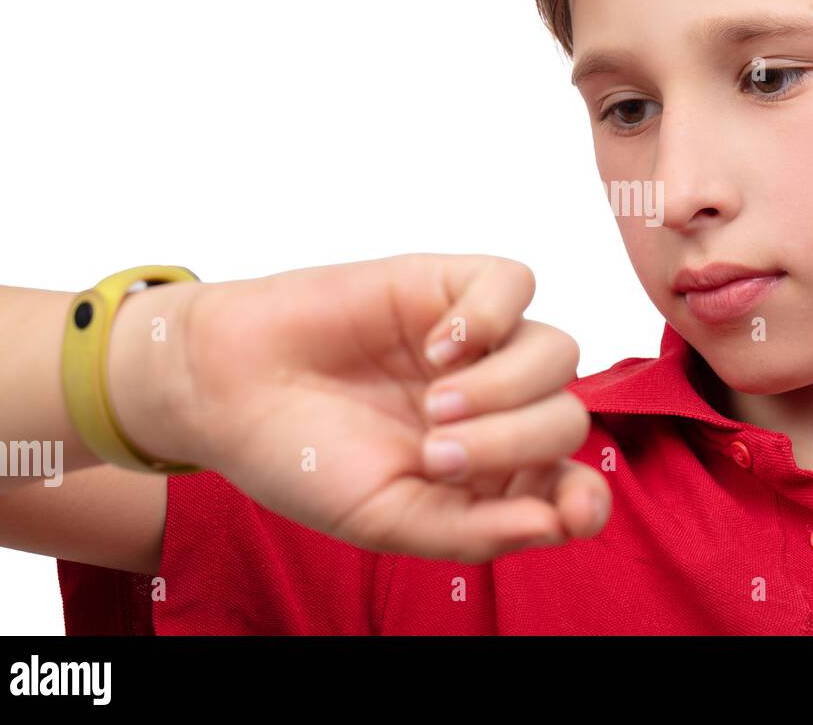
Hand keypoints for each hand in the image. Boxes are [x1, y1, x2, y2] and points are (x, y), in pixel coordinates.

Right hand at [124, 254, 609, 563]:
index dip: (587, 499)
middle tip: (432, 452)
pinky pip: (516, 283)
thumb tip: (559, 524)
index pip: (573, 484)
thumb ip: (475, 529)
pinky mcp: (451, 286)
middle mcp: (497, 408)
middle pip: (566, 419)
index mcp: (490, 473)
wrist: (224, 391)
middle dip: (513, 442)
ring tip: (433, 403)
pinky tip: (436, 345)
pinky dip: (488, 317)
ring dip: (504, 387)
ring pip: (557, 352)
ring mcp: (481, 346)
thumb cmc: (303, 459)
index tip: (570, 511)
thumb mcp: (386, 518)